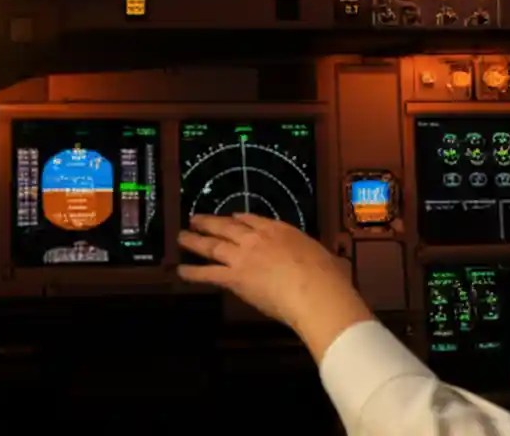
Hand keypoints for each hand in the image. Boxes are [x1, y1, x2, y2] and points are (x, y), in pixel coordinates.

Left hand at [177, 213, 373, 360]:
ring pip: (212, 244)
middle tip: (196, 219)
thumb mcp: (324, 256)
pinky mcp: (234, 276)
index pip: (254, 220)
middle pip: (228, 227)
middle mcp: (257, 238)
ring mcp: (243, 255)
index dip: (240, 219)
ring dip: (195, 240)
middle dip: (211, 222)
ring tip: (182, 236)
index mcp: (281, 230)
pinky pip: (207, 273)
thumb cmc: (327, 276)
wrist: (314, 290)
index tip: (231, 218)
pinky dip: (193, 272)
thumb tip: (329, 266)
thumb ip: (316, 258)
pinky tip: (181, 270)